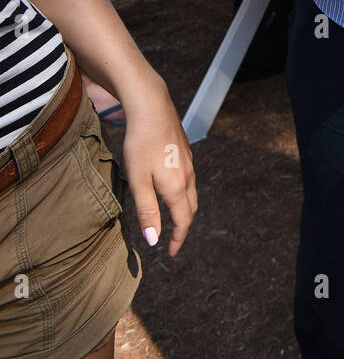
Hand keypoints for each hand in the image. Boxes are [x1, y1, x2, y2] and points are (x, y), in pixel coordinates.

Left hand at [121, 84, 196, 256]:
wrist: (151, 105)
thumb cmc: (140, 143)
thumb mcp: (138, 180)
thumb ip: (147, 211)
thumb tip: (154, 240)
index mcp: (176, 187)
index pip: (183, 221)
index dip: (177, 239)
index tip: (170, 252)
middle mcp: (187, 176)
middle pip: (190, 208)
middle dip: (183, 225)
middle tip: (172, 237)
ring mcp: (188, 161)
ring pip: (191, 192)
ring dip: (183, 208)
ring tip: (171, 215)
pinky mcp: (184, 150)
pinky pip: (188, 177)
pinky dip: (182, 191)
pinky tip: (170, 186)